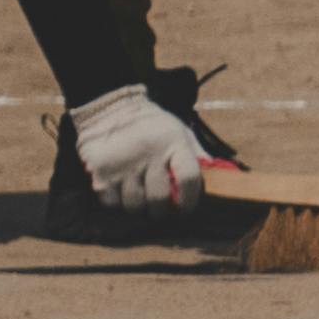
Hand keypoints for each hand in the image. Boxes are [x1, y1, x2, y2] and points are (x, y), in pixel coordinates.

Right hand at [67, 81, 222, 216]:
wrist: (109, 107)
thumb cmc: (150, 125)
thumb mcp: (178, 130)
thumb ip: (196, 152)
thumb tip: (216, 172)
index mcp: (172, 142)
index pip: (188, 179)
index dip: (190, 200)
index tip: (185, 208)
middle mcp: (148, 153)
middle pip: (159, 199)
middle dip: (162, 210)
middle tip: (160, 207)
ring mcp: (123, 163)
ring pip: (135, 205)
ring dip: (139, 206)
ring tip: (139, 196)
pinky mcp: (101, 171)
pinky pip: (112, 203)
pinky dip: (117, 202)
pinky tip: (120, 189)